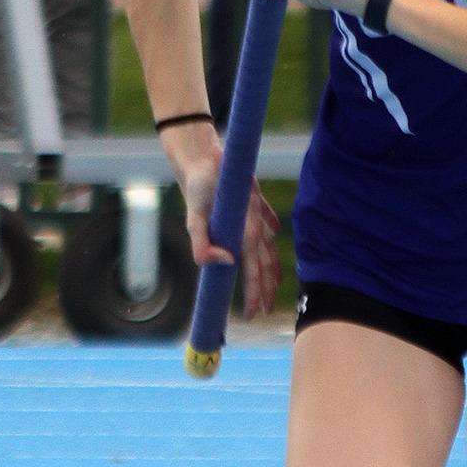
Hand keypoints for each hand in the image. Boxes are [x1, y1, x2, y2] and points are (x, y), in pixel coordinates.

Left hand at [176, 145, 282, 317]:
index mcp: (245, 229)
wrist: (204, 153)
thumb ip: (202, 244)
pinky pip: (268, 223)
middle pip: (264, 262)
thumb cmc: (199, 186)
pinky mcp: (254, 200)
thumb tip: (223, 263)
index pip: (253, 268)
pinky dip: (271, 235)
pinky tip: (272, 241)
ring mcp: (258, 211)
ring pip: (269, 245)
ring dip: (271, 267)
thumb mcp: (193, 217)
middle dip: (265, 288)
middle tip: (264, 311)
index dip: (255, 292)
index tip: (254, 313)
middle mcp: (256, 222)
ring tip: (273, 285)